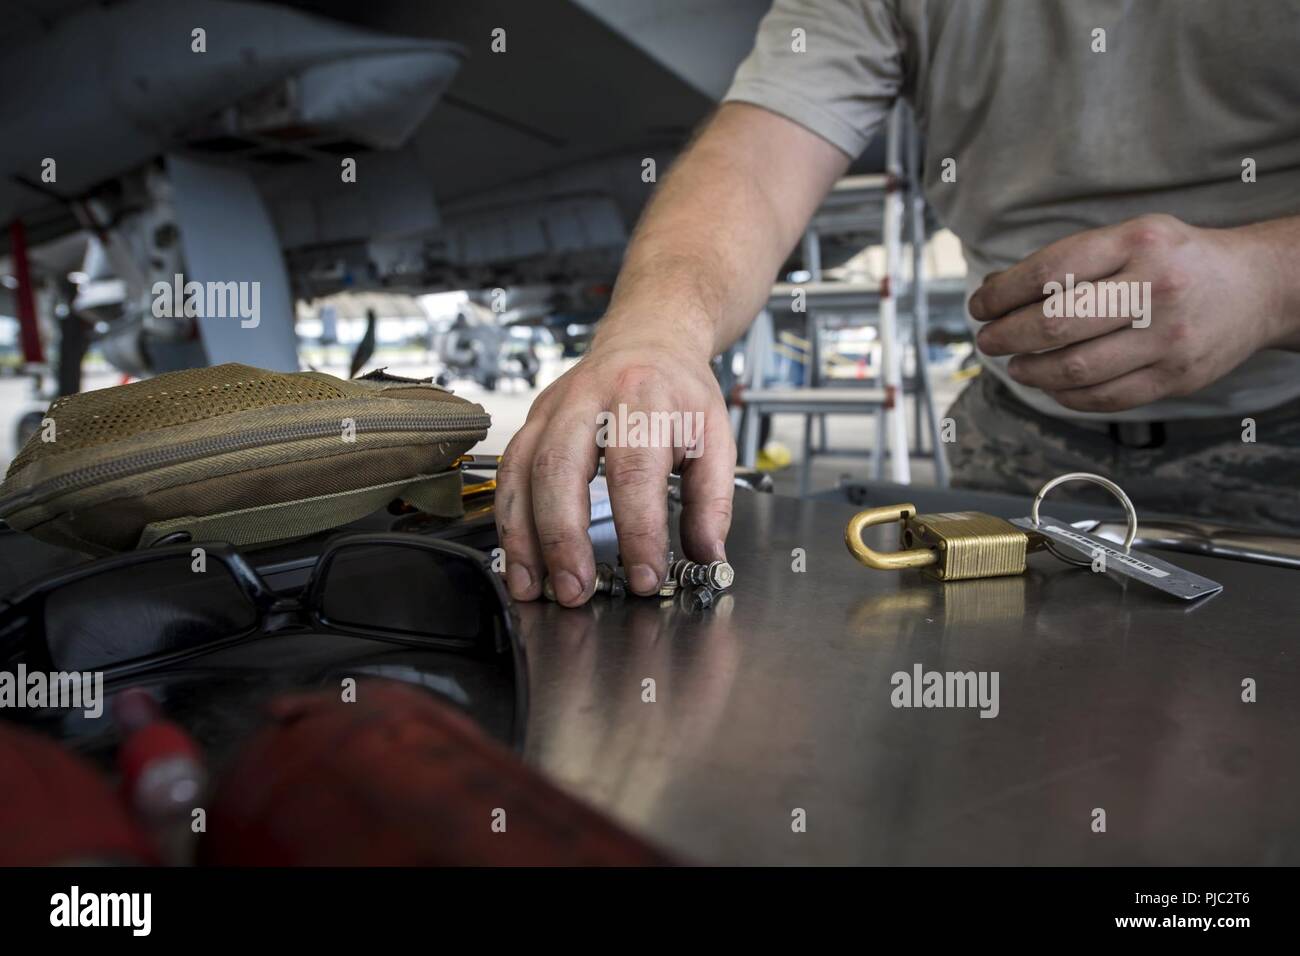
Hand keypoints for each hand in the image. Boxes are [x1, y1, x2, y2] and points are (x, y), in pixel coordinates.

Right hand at [495, 334, 734, 605]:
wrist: (649, 338)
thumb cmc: (680, 390)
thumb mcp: (715, 437)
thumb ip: (712, 501)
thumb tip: (708, 557)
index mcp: (644, 398)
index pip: (635, 472)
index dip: (637, 530)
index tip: (644, 575)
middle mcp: (589, 398)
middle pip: (561, 467)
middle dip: (563, 537)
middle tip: (576, 589)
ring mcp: (552, 408)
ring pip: (522, 471)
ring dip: (523, 535)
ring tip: (534, 586)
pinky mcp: (532, 420)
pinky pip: (507, 472)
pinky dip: (508, 520)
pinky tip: (519, 558)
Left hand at [969, 214, 1290, 411]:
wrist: (1259, 287)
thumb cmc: (1179, 260)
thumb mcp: (1130, 237)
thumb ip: (1067, 261)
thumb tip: (994, 288)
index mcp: (1139, 243)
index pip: (1049, 272)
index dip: (1001, 294)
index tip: (980, 306)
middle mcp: (1156, 289)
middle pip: (1055, 324)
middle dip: (1006, 336)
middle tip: (988, 340)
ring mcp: (1168, 338)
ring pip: (1074, 369)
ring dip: (1030, 371)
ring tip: (1016, 364)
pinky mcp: (1176, 377)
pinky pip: (1103, 397)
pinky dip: (1065, 396)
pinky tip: (1051, 385)